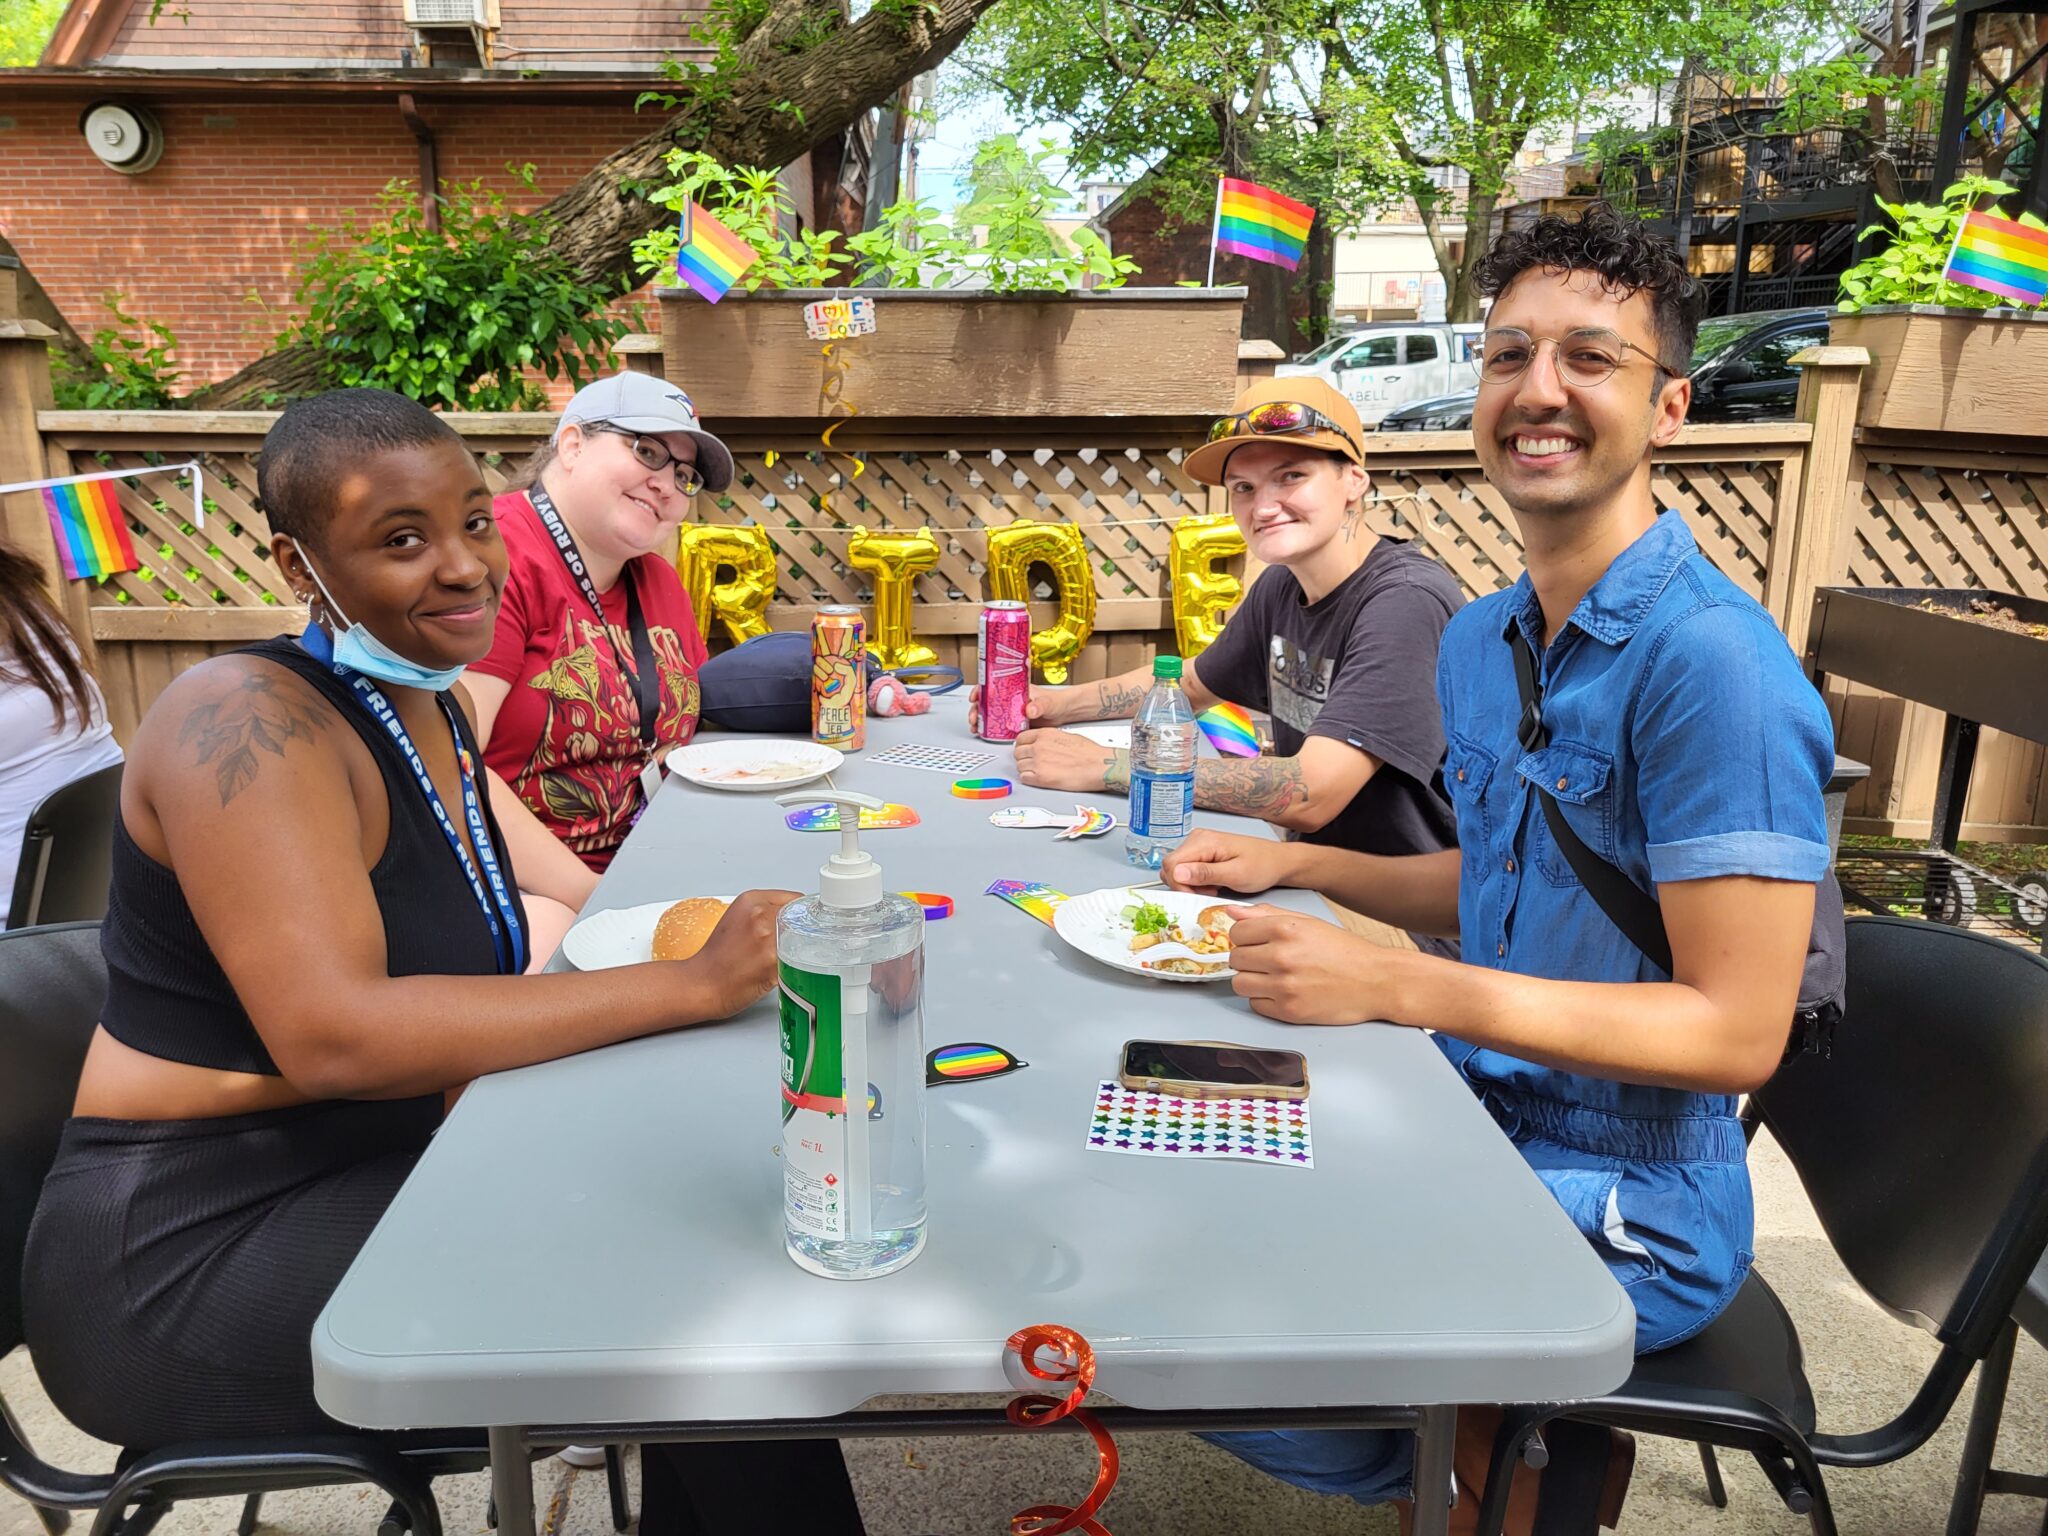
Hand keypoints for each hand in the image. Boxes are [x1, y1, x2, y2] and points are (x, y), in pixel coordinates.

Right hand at [683, 889, 799, 1016]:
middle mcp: (760, 914)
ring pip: (803, 941)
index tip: (798, 926)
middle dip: (800, 933)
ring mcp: (768, 937)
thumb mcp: (737, 919)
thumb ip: (765, 911)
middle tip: (788, 946)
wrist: (701, 985)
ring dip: (798, 952)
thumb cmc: (716, 958)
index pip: (795, 899)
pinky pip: (797, 962)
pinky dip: (793, 969)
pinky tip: (776, 973)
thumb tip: (794, 915)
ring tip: (779, 961)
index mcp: (751, 900)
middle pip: (801, 920)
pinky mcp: (773, 961)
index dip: (799, 915)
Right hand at [969, 683, 1067, 733]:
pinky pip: (999, 725)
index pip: (993, 684)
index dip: (981, 689)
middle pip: (988, 701)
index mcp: (1016, 688)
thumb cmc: (1058, 701)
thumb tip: (1030, 709)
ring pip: (991, 713)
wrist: (1065, 713)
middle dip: (977, 709)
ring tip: (976, 727)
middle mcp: (1011, 699)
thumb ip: (1040, 706)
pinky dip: (991, 729)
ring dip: (981, 720)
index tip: (975, 696)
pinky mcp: (1015, 723)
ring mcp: (1012, 711)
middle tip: (974, 718)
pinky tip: (986, 733)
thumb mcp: (1049, 702)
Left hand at [1012, 727, 1115, 791]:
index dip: (1022, 746)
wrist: (1099, 766)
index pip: (1021, 739)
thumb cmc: (1089, 753)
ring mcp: (1038, 762)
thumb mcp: (1066, 736)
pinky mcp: (1041, 777)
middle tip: (1031, 763)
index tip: (1025, 750)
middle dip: (1023, 758)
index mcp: (1045, 734)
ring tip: (1037, 771)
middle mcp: (1038, 746)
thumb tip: (1041, 744)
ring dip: (1026, 769)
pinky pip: (1024, 778)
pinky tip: (1038, 778)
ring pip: (1019, 766)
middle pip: (1018, 753)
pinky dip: (1029, 779)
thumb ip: (1048, 739)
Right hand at [1163, 830, 1296, 896]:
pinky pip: (1187, 869)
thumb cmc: (1262, 866)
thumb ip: (1205, 874)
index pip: (1171, 864)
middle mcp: (1197, 839)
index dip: (1178, 884)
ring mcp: (1198, 845)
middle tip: (1208, 892)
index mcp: (1203, 841)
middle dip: (1184, 886)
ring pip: (1177, 870)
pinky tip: (1212, 884)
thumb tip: (1177, 873)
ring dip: (1190, 885)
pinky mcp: (1202, 852)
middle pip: (1170, 867)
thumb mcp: (1235, 874)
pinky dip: (1195, 882)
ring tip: (1213, 888)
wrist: (1277, 861)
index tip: (1195, 896)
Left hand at [1226, 905, 1383, 1024]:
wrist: (1377, 981)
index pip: (1236, 932)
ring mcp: (1284, 986)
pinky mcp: (1289, 1011)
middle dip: (1248, 959)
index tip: (1256, 942)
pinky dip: (1264, 999)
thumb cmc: (1346, 952)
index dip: (1245, 937)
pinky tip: (1283, 992)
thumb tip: (1232, 912)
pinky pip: (1255, 1004)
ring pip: (1239, 983)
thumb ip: (1267, 915)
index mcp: (1285, 929)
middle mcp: (1281, 956)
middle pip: (1235, 958)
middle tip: (1268, 961)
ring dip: (1252, 980)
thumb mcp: (1308, 922)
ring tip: (1274, 977)